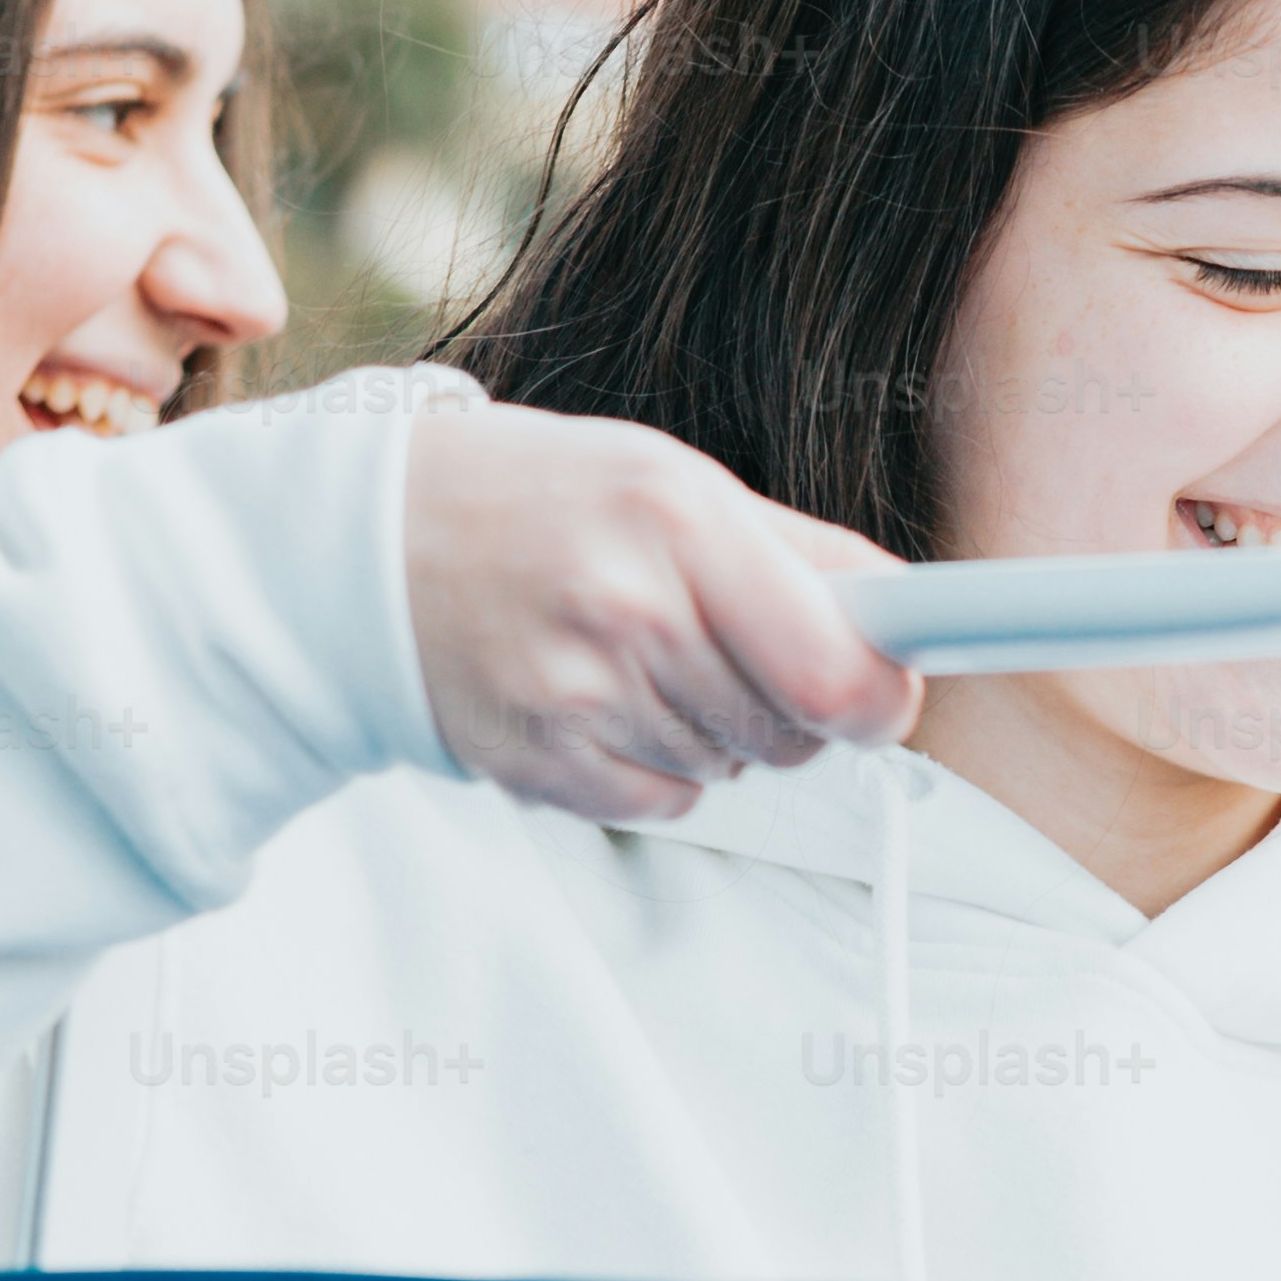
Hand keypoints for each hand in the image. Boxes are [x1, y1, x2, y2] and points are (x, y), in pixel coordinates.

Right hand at [397, 403, 910, 818]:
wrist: (371, 545)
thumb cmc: (537, 501)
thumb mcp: (672, 479)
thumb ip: (801, 552)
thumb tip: (910, 616)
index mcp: (676, 520)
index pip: (834, 670)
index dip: (883, 695)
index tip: (890, 690)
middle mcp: (627, 610)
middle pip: (794, 731)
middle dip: (793, 703)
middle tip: (732, 645)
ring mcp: (577, 697)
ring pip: (735, 770)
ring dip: (718, 731)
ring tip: (642, 656)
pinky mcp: (541, 767)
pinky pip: (666, 802)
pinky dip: (658, 766)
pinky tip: (605, 701)